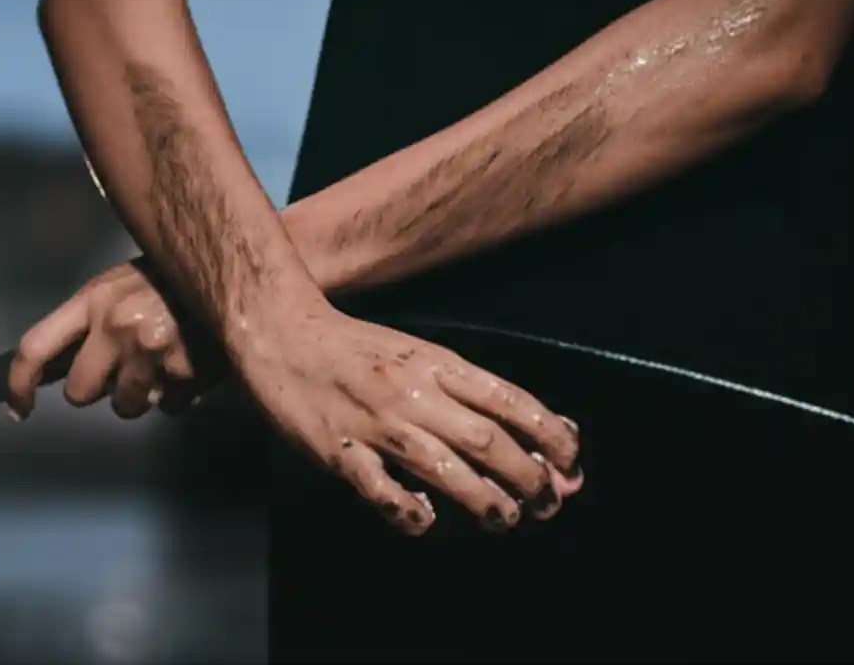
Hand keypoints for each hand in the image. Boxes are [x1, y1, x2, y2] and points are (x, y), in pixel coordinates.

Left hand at [7, 259, 225, 419]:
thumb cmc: (172, 280)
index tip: (20, 409)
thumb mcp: (122, 286)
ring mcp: (151, 352)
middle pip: (80, 392)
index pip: (36, 347)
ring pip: (125, 407)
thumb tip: (59, 368)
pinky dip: (180, 396)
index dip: (19, 384)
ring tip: (162, 367)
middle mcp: (116, 326)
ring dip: (141, 397)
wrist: (235, 270)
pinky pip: (170, 407)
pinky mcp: (186, 373)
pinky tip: (191, 367)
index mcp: (94, 299)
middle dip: (98, 390)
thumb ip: (91, 322)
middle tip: (123, 372)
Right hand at [230, 299, 583, 535]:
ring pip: (446, 470)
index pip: (509, 400)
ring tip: (506, 520)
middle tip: (549, 503)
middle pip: (487, 441)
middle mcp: (412, 392)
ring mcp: (376, 423)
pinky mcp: (338, 450)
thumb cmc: (356, 347)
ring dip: (486, 502)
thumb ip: (469, 392)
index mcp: (435, 363)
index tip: (572, 461)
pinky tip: (425, 518)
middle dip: (529, 478)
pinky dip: (410, 511)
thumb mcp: (418, 354)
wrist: (280, 333)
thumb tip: (534, 428)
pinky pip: (382, 490)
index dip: (550, 434)